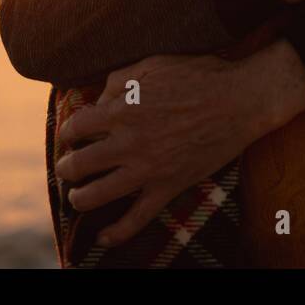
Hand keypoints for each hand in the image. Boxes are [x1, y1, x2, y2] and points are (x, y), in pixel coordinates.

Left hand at [55, 44, 304, 247]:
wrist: (238, 101)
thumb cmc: (195, 76)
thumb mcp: (149, 65)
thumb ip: (118, 81)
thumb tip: (99, 100)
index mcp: (120, 110)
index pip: (75, 127)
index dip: (68, 132)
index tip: (72, 135)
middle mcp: (127, 142)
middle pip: (79, 164)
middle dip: (67, 168)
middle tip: (67, 168)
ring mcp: (147, 168)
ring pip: (98, 195)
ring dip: (79, 199)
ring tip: (76, 197)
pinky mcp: (168, 187)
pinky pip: (138, 218)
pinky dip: (118, 233)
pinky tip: (103, 238)